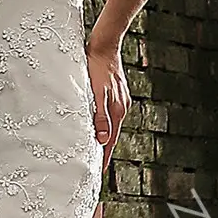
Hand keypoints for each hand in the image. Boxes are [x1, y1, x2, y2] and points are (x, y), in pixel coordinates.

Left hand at [86, 35, 128, 156]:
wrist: (105, 46)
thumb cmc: (96, 67)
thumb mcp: (95, 93)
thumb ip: (99, 117)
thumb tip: (103, 139)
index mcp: (117, 111)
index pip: (110, 141)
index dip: (104, 157)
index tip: (99, 172)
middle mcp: (121, 107)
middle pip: (112, 135)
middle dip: (104, 150)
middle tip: (96, 166)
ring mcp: (120, 100)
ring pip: (111, 124)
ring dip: (104, 136)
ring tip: (96, 149)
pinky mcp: (116, 94)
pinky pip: (110, 114)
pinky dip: (105, 123)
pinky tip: (99, 124)